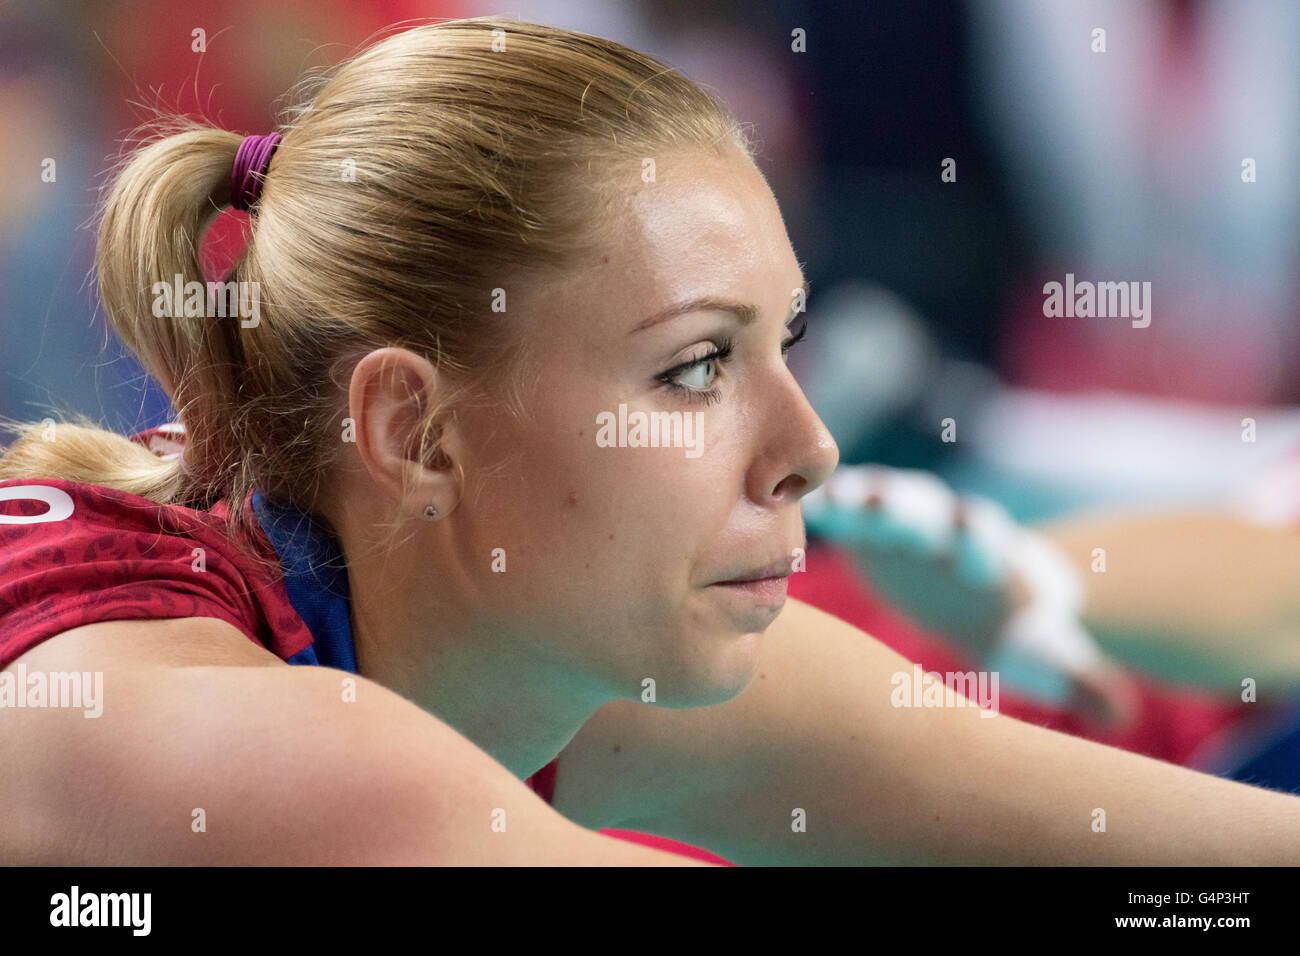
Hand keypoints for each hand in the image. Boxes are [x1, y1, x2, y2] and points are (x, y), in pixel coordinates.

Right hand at [803, 465, 1133, 723]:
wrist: (989, 593)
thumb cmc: (1020, 626)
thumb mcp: (1045, 651)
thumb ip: (1075, 674)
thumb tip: (1119, 712)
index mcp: (993, 554)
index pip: (987, 536)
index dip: (979, 536)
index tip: (970, 534)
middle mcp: (948, 527)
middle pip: (927, 507)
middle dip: (905, 505)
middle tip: (879, 503)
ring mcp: (908, 523)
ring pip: (880, 500)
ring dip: (856, 499)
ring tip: (826, 504)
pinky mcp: (872, 529)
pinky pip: (848, 512)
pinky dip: (828, 509)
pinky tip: (801, 513)